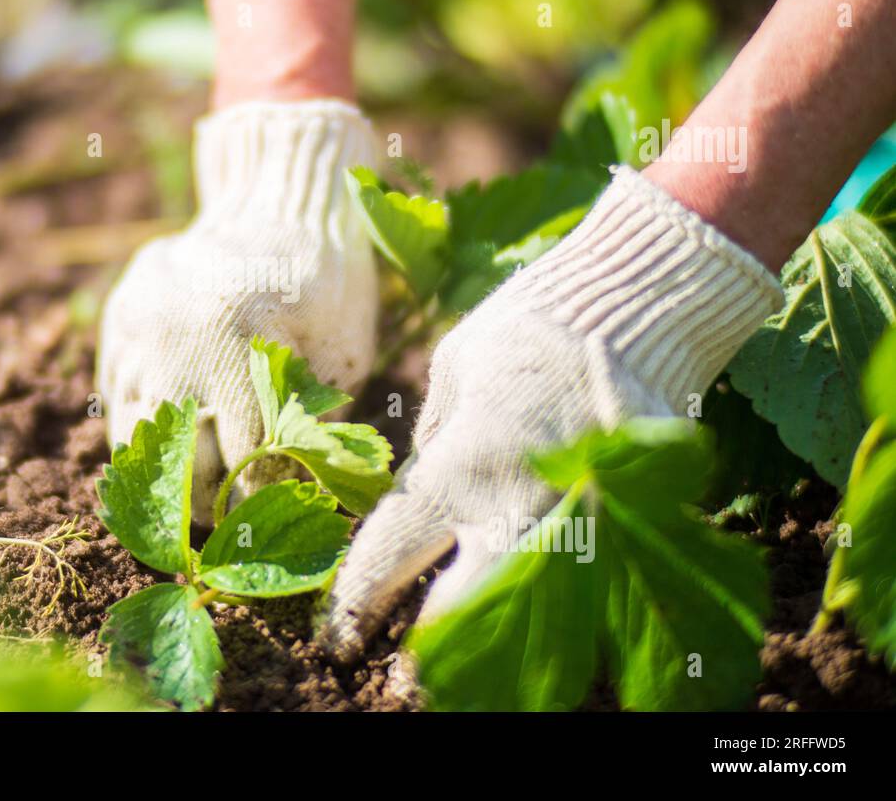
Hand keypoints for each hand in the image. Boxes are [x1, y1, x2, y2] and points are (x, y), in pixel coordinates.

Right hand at [98, 100, 378, 524]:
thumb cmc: (328, 282)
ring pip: (136, 433)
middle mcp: (179, 341)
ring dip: (163, 473)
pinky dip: (139, 430)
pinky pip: (115, 396)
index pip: (243, 461)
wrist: (278, 200)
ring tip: (192, 494)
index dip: (256, 504)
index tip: (266, 525)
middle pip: (179, 459)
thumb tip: (292, 498)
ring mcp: (141, 328)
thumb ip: (315, 426)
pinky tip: (167, 446)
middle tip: (225, 522)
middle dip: (204, 502)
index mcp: (243, 348)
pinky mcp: (121, 319)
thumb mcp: (342, 354)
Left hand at [318, 166, 783, 661]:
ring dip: (502, 649)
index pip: (389, 558)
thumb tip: (421, 481)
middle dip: (431, 654)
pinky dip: (572, 610)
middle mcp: (517, 512)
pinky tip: (556, 623)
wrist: (641, 302)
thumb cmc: (530, 322)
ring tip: (477, 671)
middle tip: (407, 678)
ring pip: (534, 621)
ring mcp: (584, 525)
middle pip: (461, 616)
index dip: (354, 606)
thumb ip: (433, 438)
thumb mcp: (455, 368)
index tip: (338, 636)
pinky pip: (597, 585)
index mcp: (458, 469)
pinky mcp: (637, 524)